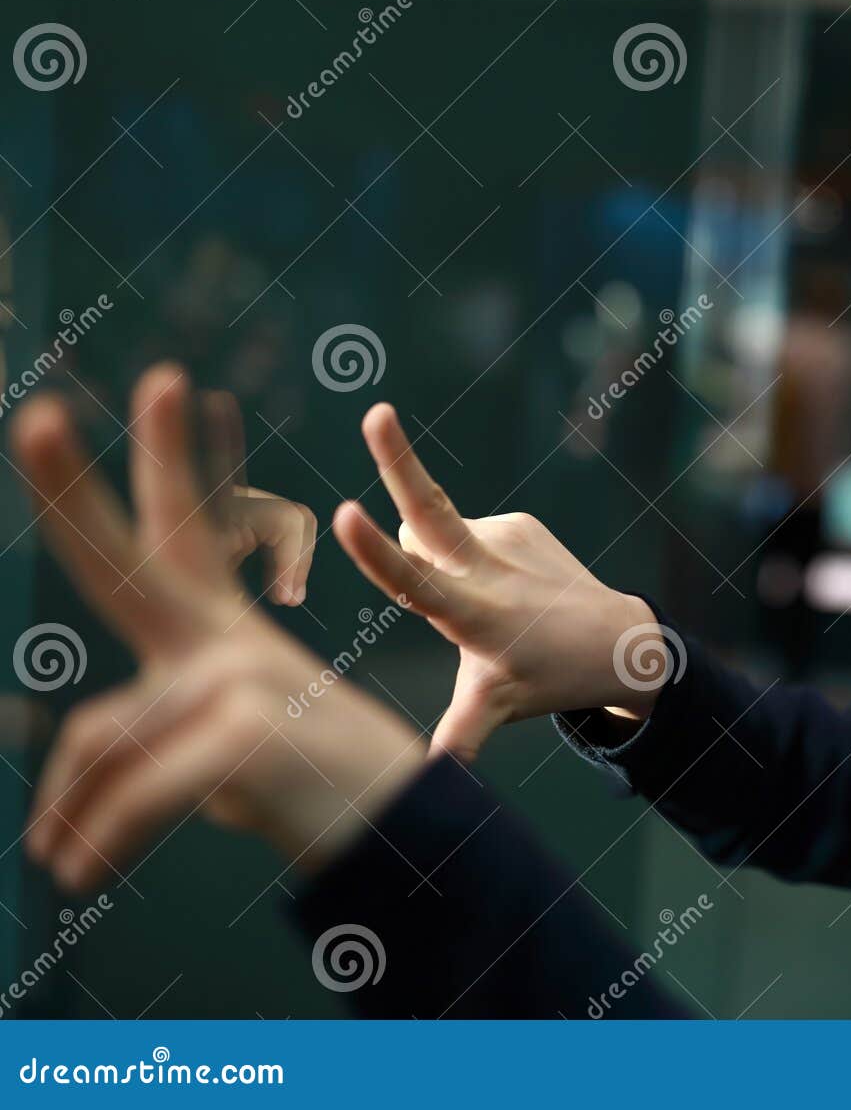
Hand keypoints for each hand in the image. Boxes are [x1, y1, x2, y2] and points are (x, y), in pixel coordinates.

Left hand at [13, 364, 425, 893]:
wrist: (400, 836)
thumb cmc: (321, 797)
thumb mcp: (222, 768)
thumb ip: (155, 750)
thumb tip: (59, 812)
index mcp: (225, 641)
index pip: (187, 539)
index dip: (175, 463)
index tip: (171, 386)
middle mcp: (227, 647)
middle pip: (132, 561)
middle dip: (71, 490)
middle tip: (36, 415)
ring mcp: (239, 677)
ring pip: (103, 739)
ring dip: (73, 817)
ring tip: (55, 870)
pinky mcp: (245, 727)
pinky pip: (133, 791)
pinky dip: (101, 842)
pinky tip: (76, 878)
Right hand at [331, 403, 662, 760]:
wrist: (616, 640)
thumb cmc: (544, 678)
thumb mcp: (497, 707)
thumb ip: (460, 738)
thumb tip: (426, 784)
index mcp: (474, 615)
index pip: (414, 583)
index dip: (375, 553)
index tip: (347, 513)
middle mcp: (490, 569)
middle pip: (431, 511)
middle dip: (399, 460)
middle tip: (377, 411)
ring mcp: (509, 539)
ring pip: (433, 534)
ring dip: (432, 559)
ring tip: (480, 602)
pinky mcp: (521, 521)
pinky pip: (464, 531)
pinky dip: (464, 555)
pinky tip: (503, 583)